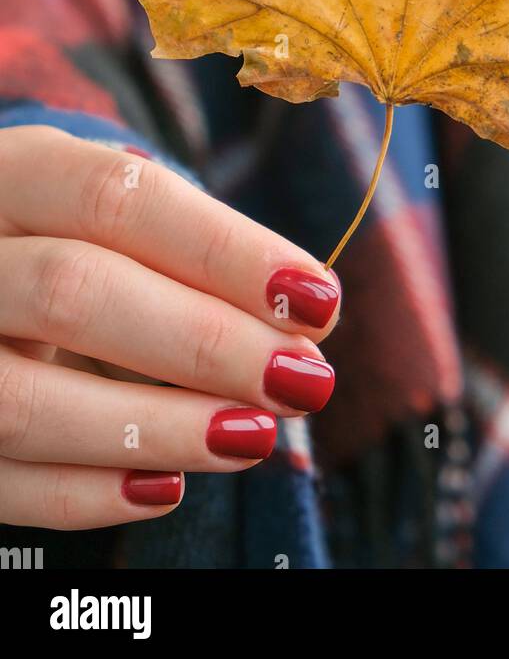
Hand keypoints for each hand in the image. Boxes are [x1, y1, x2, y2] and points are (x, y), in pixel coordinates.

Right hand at [0, 125, 339, 528]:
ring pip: (23, 401)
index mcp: (17, 172)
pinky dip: (86, 495)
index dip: (224, 251)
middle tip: (302, 379)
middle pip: (73, 291)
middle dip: (205, 343)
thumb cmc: (69, 242)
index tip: (318, 300)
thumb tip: (310, 311)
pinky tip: (167, 487)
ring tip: (254, 437)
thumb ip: (197, 253)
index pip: (119, 198)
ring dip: (156, 428)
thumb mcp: (114, 219)